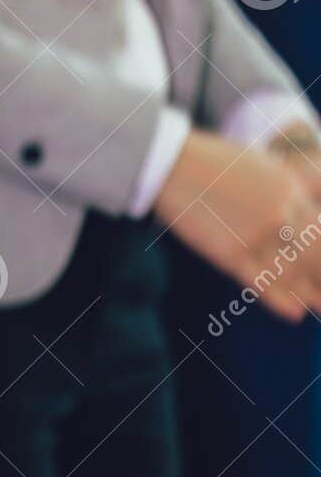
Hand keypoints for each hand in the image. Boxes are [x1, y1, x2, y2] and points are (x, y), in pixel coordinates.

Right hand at [154, 129, 320, 322]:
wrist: (170, 164)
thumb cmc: (213, 162)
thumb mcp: (263, 162)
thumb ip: (295, 180)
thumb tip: (316, 189)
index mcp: (290, 189)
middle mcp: (280, 213)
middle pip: (316, 253)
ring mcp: (256, 234)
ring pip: (293, 272)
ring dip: (309, 293)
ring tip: (318, 306)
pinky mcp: (229, 252)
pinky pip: (261, 281)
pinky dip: (279, 300)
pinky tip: (293, 314)